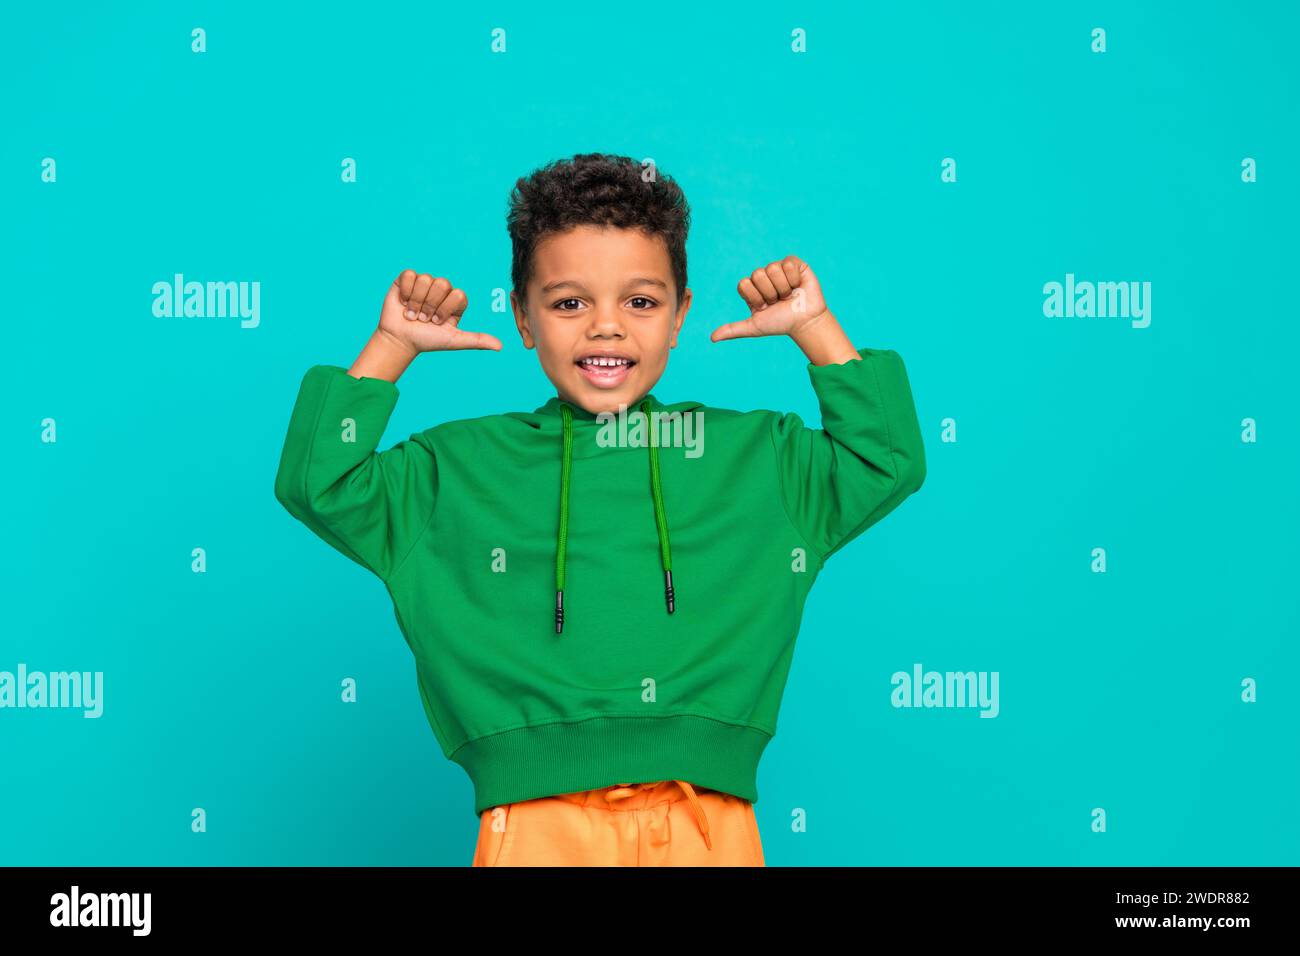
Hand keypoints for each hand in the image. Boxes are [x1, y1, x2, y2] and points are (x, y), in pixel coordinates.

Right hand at [379, 270, 502, 352]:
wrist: (400, 339)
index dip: (445, 309)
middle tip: (424, 319)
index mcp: (455, 300)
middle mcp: (442, 289)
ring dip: (417, 302)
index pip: (458, 294)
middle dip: (431, 306)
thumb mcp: (454, 340)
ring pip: (426, 279)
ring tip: (413, 313)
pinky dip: (405, 292)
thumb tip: (500, 347)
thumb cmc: (427, 340)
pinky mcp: (407, 279)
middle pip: (443, 284)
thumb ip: (477, 340)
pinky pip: (409, 275)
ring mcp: (425, 283)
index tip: (437, 323)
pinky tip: (403, 302)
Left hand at [711, 255, 829, 341]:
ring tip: (788, 295)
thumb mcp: (754, 327)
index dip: (755, 297)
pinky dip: (794, 279)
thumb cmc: (780, 323)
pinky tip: (797, 286)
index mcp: (751, 287)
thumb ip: (732, 329)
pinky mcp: (794, 263)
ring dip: (782, 288)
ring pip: (772, 269)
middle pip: (757, 275)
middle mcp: (763, 276)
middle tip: (778, 301)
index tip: (764, 307)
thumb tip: (712, 338)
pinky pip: (787, 264)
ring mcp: (778, 268)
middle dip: (769, 293)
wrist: (804, 322)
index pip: (744, 283)